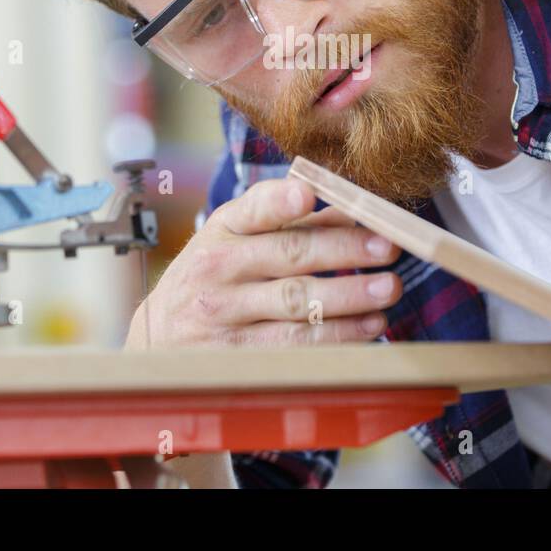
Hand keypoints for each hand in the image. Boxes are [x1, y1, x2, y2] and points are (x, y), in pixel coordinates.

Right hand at [125, 177, 401, 348]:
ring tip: (389, 289)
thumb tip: (352, 208)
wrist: (160, 336)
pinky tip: (370, 325)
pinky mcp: (238, 355)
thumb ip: (290, 221)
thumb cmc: (214, 276)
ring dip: (350, 296)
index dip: (279, 202)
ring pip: (297, 304)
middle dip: (344, 251)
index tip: (306, 196)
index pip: (253, 209)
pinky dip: (339, 335)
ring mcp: (225, 315)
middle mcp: (219, 269)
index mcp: (224, 228)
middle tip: (388, 248)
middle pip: (289, 257)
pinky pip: (297, 344)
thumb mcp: (236, 237)